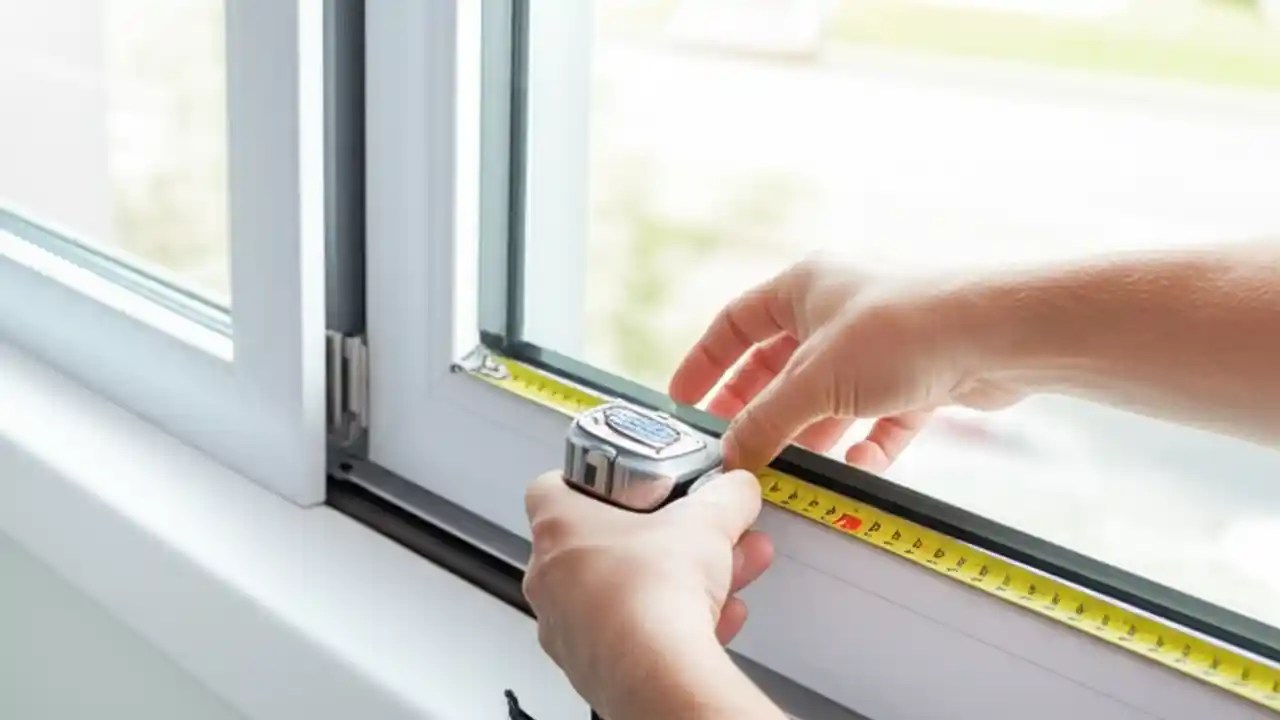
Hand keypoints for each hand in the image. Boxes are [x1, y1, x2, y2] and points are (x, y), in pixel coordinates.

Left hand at [523, 470, 780, 719]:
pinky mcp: (590, 665)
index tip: (630, 481)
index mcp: (558, 527)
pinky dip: (670, 624)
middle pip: (604, 542)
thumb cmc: (654, 592)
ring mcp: (566, 625)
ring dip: (674, 581)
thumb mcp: (707, 521)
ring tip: (726, 576)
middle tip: (696, 534)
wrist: (656, 673)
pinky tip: (716, 618)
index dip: (594, 479)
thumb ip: (726, 495)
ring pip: (623, 591)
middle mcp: (550, 577)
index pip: (554, 486)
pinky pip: (632, 633)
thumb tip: (737, 489)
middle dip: (661, 537)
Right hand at [670, 258, 1023, 471]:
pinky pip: (878, 419)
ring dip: (808, 435)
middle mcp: (837, 311)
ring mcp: (879, 346)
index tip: (685, 401)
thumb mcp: (814, 380)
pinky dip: (865, 446)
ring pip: (828, 398)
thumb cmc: (902, 330)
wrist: (997, 336)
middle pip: (778, 366)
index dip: (705, 362)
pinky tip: (855, 469)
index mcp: (803, 288)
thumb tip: (731, 455)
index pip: (735, 324)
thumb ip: (765, 422)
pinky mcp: (917, 377)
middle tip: (732, 448)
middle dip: (755, 410)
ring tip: (786, 472)